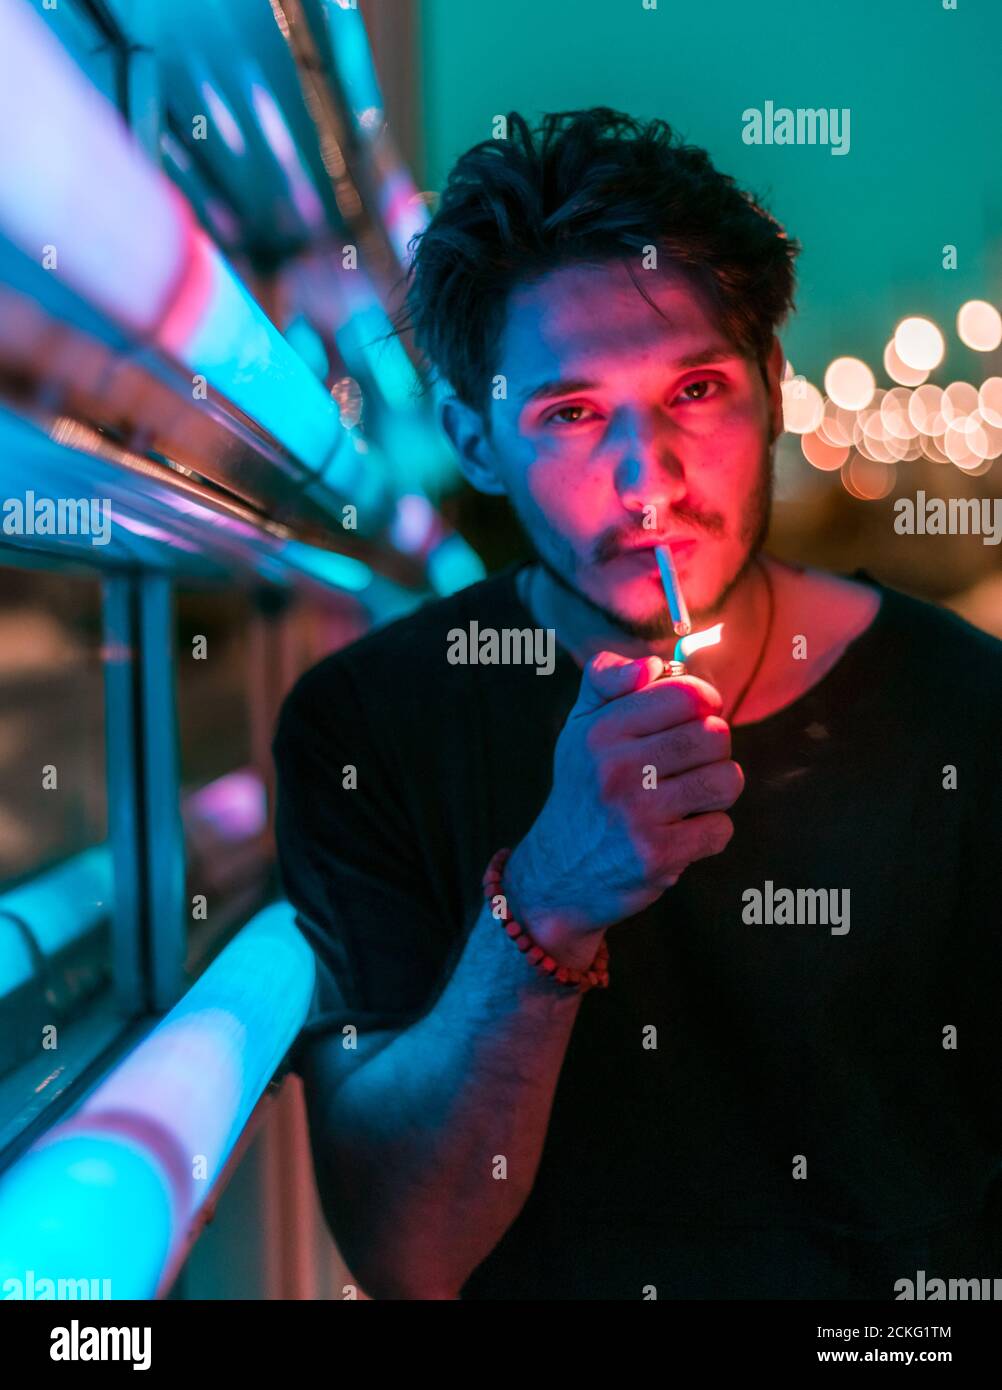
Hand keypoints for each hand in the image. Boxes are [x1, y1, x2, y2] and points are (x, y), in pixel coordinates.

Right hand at [503, 651, 742, 960]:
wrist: (558, 874)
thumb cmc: (584, 789)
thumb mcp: (580, 726)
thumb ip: (608, 678)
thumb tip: (652, 665)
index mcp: (600, 730)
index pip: (687, 694)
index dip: (704, 702)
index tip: (695, 716)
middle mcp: (616, 769)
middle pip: (715, 735)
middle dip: (712, 750)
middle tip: (687, 765)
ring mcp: (637, 814)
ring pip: (726, 780)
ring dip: (716, 790)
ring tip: (688, 797)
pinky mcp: (657, 855)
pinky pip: (720, 828)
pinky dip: (709, 832)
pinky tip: (680, 833)